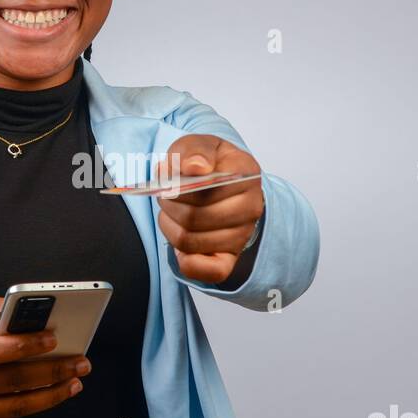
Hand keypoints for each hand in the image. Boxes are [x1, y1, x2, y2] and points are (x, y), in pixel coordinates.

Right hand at [0, 296, 90, 417]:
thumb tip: (16, 305)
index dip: (29, 345)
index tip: (55, 337)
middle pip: (15, 381)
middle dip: (54, 371)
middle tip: (82, 362)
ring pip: (16, 406)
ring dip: (51, 396)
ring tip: (75, 383)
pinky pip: (4, 417)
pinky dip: (28, 405)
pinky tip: (47, 394)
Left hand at [156, 133, 264, 284]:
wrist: (218, 182)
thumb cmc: (207, 165)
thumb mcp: (198, 145)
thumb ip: (194, 151)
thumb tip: (194, 168)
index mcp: (246, 173)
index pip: (205, 188)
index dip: (177, 187)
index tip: (170, 181)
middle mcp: (251, 207)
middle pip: (194, 217)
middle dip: (169, 206)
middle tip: (166, 197)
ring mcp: (242, 235)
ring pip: (190, 241)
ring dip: (170, 227)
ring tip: (172, 213)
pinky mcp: (231, 258)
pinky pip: (208, 272)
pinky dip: (186, 260)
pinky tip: (181, 242)